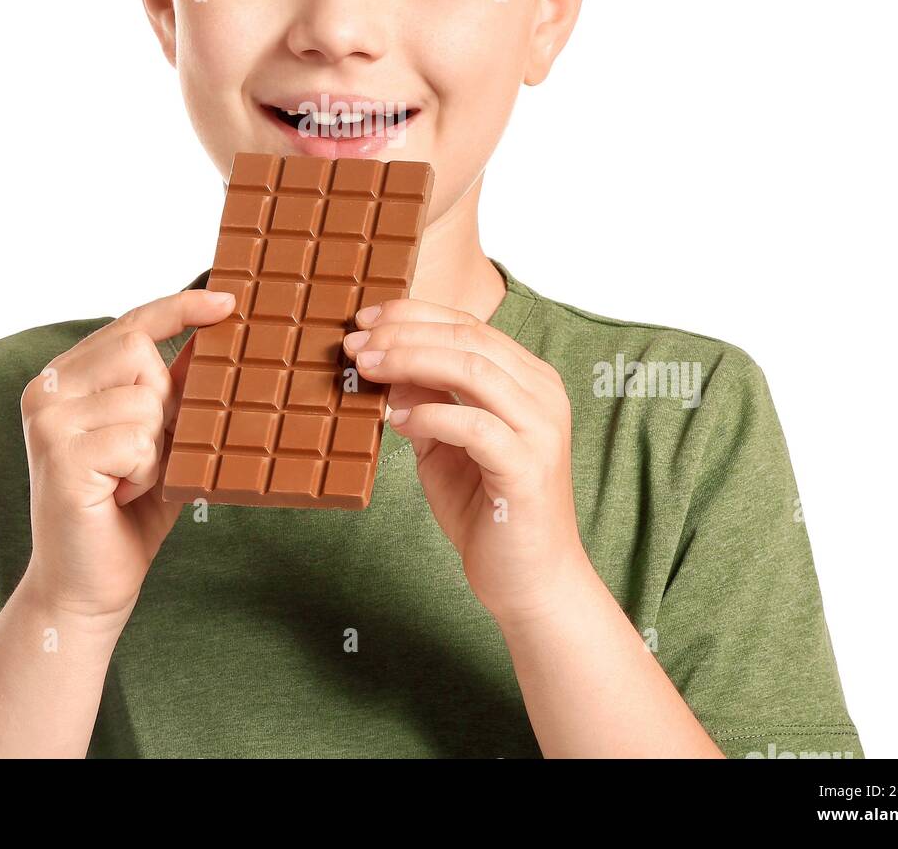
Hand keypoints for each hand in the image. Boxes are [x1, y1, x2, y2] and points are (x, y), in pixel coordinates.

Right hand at [18, 288, 234, 625]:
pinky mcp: (61, 455)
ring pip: (145, 399)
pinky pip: (139, 440)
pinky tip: (120, 495)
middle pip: (139, 351)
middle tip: (147, 452)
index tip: (229, 301)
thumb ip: (176, 387)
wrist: (88, 585)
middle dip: (165, 402)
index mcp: (67, 377)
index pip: (129, 324)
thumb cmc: (127, 510)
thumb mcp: (161, 436)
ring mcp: (48, 420)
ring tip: (129, 480)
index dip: (180, 307)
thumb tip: (214, 334)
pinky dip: (147, 472)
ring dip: (157, 447)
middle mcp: (47, 389)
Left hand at [344, 296, 586, 627]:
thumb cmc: (486, 511)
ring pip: (472, 368)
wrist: (529, 583)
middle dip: (403, 332)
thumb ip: (424, 399)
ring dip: (410, 361)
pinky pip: (475, 425)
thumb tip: (383, 359)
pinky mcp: (529, 468)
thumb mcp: (444, 443)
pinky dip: (430, 414)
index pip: (468, 325)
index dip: (412, 314)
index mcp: (527, 380)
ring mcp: (541, 429)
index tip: (364, 319)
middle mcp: (542, 394)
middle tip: (355, 342)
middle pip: (468, 336)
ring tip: (367, 369)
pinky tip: (397, 420)